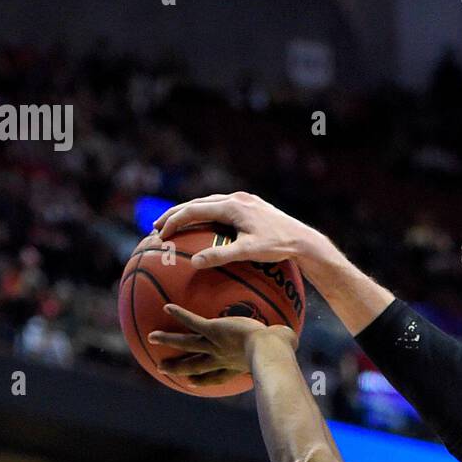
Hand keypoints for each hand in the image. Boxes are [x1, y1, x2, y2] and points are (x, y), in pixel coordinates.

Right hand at [148, 304, 296, 386]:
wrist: (270, 350)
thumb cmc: (281, 352)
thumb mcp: (281, 349)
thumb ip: (284, 344)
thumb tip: (293, 339)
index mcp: (235, 366)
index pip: (216, 375)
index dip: (203, 379)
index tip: (193, 382)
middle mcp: (221, 358)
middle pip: (195, 364)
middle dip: (178, 367)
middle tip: (162, 369)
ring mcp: (215, 345)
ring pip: (187, 343)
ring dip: (169, 340)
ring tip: (151, 337)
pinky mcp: (213, 330)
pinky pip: (193, 322)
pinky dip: (180, 314)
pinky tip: (166, 306)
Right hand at [153, 192, 322, 269]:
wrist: (304, 240)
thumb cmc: (279, 247)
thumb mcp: (249, 252)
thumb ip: (220, 256)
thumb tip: (194, 262)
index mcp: (232, 206)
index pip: (194, 210)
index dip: (174, 221)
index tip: (160, 234)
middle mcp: (236, 198)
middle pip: (197, 203)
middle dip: (175, 215)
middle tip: (157, 228)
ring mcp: (243, 201)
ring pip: (208, 203)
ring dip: (189, 213)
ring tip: (175, 225)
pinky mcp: (250, 206)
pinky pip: (221, 208)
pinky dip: (206, 216)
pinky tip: (201, 228)